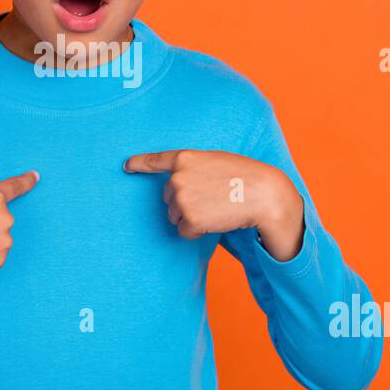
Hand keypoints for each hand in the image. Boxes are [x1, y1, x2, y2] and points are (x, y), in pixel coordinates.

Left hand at [123, 149, 304, 260]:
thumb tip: (178, 185)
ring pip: (175, 216)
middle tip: (212, 198)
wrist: (262, 194)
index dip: (140, 163)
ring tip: (216, 207)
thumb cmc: (244, 176)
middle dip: (185, 202)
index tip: (127, 166)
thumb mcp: (216, 161)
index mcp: (185, 158)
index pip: (156, 160)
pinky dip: (197, 231)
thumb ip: (194, 168)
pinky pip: (184, 231)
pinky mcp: (188, 218)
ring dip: (192, 217)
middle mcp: (177, 177)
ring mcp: (181, 198)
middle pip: (168, 198)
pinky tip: (215, 220)